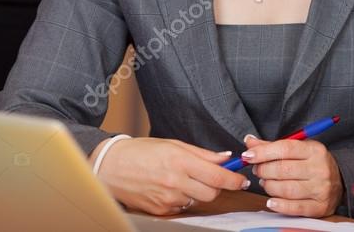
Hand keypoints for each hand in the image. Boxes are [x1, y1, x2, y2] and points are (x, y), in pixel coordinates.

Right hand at [91, 137, 248, 215]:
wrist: (111, 167)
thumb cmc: (141, 152)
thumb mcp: (173, 144)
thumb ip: (202, 154)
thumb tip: (226, 158)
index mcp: (180, 162)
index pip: (217, 176)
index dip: (234, 180)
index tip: (242, 180)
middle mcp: (175, 182)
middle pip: (212, 193)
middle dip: (217, 186)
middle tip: (212, 176)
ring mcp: (168, 198)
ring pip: (198, 200)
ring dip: (199, 191)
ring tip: (185, 178)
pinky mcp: (160, 210)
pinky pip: (182, 206)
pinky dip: (184, 198)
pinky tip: (172, 187)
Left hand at [242, 134, 342, 216]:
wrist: (340, 180)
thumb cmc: (314, 163)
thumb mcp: (299, 149)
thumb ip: (273, 146)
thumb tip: (250, 142)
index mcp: (315, 150)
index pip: (285, 149)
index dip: (263, 152)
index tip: (248, 156)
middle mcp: (320, 168)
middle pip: (283, 169)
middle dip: (263, 170)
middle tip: (258, 170)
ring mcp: (321, 189)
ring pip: (286, 189)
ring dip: (269, 186)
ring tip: (266, 182)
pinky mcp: (319, 206)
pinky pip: (295, 207)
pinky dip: (279, 205)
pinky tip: (271, 201)